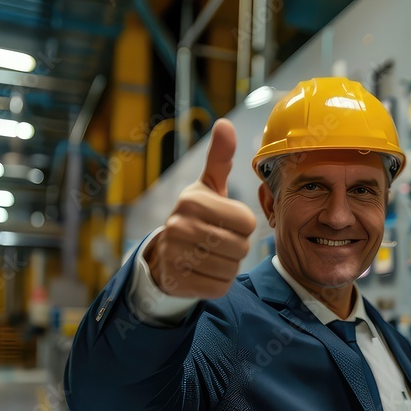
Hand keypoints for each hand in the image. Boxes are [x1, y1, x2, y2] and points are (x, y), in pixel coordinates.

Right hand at [144, 119, 256, 298]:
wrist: (164, 253)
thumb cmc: (196, 216)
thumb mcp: (208, 187)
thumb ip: (220, 158)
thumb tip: (225, 124)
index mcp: (192, 201)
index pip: (246, 222)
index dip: (243, 225)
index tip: (226, 222)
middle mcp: (179, 226)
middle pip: (241, 247)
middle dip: (237, 246)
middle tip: (218, 241)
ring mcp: (175, 256)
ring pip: (232, 268)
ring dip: (228, 264)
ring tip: (211, 255)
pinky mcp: (177, 282)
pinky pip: (219, 286)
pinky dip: (218, 281)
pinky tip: (204, 271)